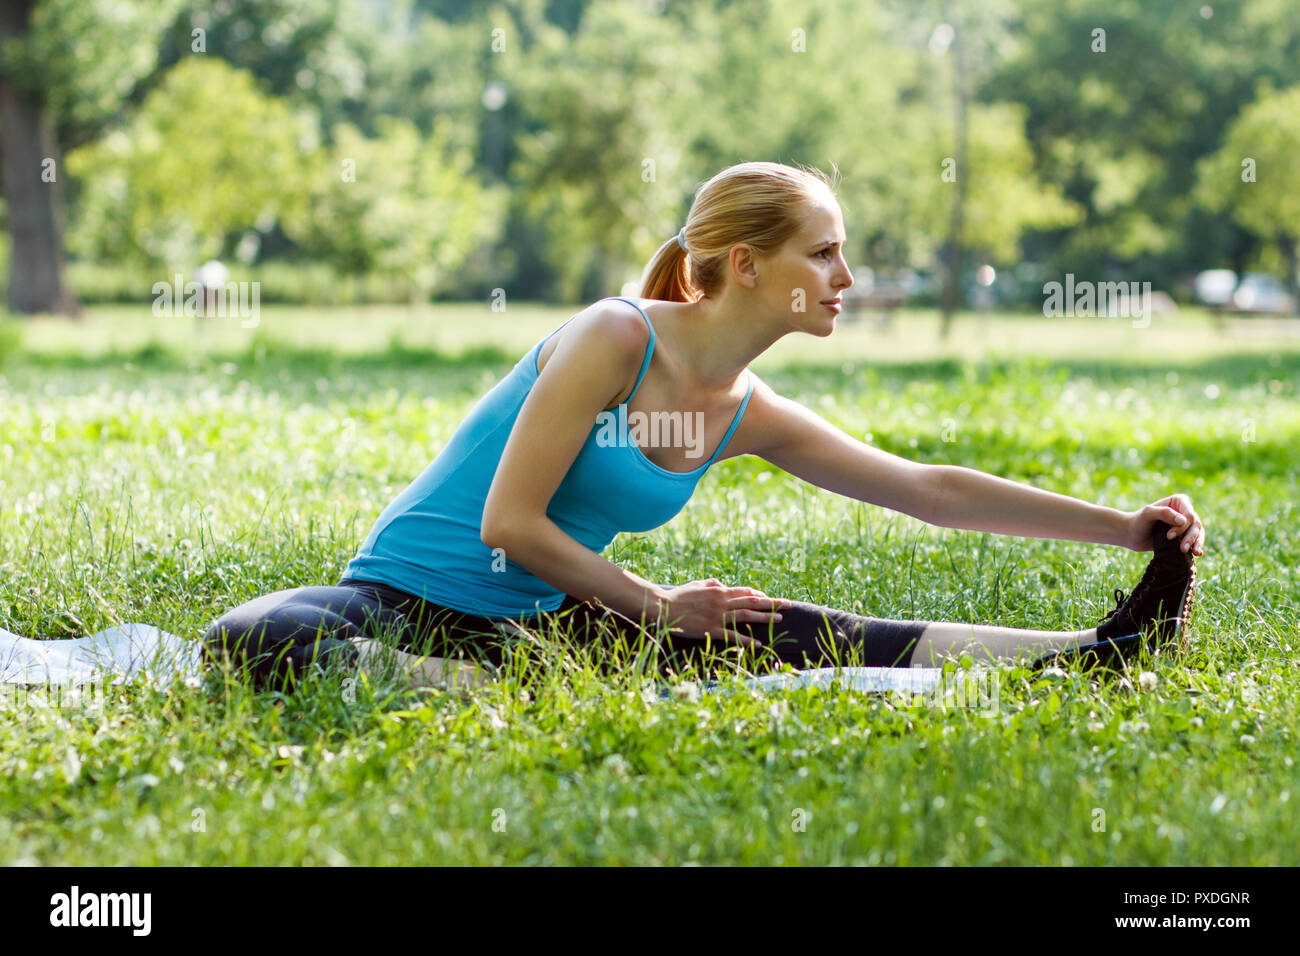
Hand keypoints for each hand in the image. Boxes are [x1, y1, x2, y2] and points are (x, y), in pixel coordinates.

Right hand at [657, 578, 792, 647]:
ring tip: (780, 619)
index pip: (744, 592)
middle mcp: (722, 602)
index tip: (769, 598)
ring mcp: (719, 616)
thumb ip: (712, 583)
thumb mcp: (697, 584)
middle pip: (752, 602)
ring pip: (747, 616)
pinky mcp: (712, 629)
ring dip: (765, 618)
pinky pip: (733, 636)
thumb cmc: (679, 596)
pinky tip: (758, 644)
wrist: (664, 607)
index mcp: (719, 591)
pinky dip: (747, 640)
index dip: (759, 595)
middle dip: (771, 603)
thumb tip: (723, 584)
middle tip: (788, 604)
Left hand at [1124, 494, 1203, 554]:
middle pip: (1195, 524)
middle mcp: (1185, 511)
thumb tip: (1183, 520)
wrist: (1132, 535)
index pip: (1188, 514)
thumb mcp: (1147, 514)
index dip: (1182, 526)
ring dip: (1197, 543)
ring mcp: (1186, 524)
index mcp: (1178, 501)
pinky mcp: (1184, 535)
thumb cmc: (1139, 522)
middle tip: (1182, 549)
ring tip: (1195, 553)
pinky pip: (1195, 540)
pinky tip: (1198, 554)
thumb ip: (1163, 513)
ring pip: (1198, 533)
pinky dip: (1197, 546)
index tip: (1169, 535)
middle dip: (1190, 537)